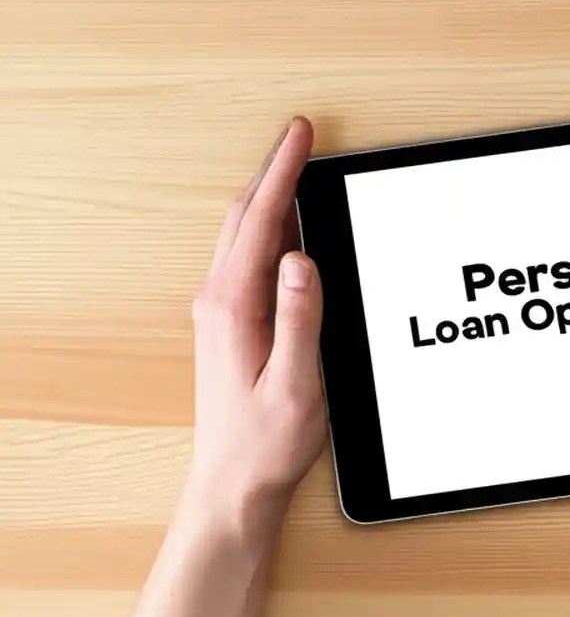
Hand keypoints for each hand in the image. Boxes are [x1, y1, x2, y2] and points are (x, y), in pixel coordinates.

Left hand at [186, 117, 325, 531]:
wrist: (233, 481)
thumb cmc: (266, 440)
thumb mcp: (295, 383)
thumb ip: (300, 319)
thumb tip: (301, 260)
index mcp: (235, 307)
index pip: (261, 221)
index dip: (283, 173)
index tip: (302, 136)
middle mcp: (219, 300)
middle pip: (246, 216)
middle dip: (275, 170)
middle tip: (302, 136)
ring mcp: (220, 309)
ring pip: (243, 232)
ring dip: (269, 194)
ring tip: (297, 167)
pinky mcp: (229, 321)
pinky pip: (246, 255)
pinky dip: (266, 224)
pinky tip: (285, 225)